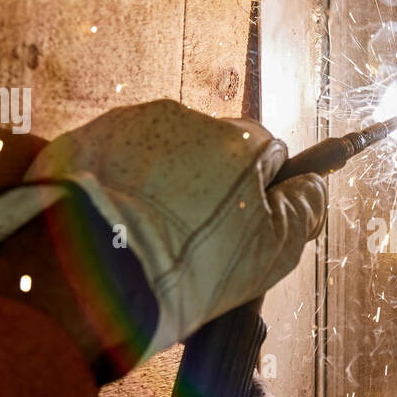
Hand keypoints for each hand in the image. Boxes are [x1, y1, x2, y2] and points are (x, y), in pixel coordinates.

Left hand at [0, 99, 325, 367]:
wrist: (90, 276)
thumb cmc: (189, 269)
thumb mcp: (271, 254)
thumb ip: (303, 211)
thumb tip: (315, 186)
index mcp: (241, 143)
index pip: (269, 154)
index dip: (260, 193)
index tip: (242, 229)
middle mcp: (188, 119)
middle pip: (213, 150)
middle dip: (207, 187)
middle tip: (192, 244)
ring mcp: (129, 125)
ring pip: (161, 153)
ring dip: (160, 186)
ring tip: (145, 241)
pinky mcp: (81, 139)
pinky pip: (113, 161)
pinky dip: (117, 188)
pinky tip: (112, 229)